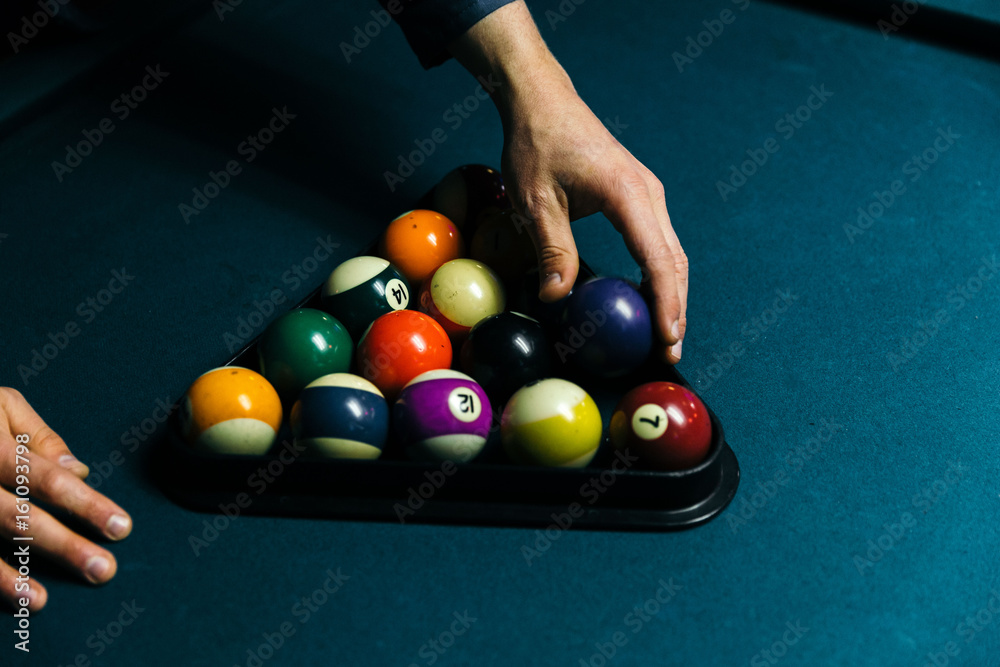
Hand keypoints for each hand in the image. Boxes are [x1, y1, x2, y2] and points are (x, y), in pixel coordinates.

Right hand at [0, 388, 131, 610]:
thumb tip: (79, 472)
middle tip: (103, 569)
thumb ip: (41, 437)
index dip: (84, 504)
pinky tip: (5, 598)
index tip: (120, 526)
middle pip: (16, 518)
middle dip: (62, 546)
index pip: (45, 478)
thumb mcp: (1, 405)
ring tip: (40, 601)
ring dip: (7, 578)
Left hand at [450, 1, 686, 362]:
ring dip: (670, 295)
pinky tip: (647, 300)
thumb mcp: (535, 200)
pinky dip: (658, 275)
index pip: (657, 258)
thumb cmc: (536, 145)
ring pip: (670, 253)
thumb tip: (555, 297)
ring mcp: (647, 194)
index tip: (668, 338)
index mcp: (627, 194)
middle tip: (668, 353)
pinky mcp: (639, 197)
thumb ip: (551, 248)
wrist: (542, 102)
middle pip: (674, 261)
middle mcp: (648, 194)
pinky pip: (657, 242)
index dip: (666, 302)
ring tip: (663, 336)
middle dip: (675, 308)